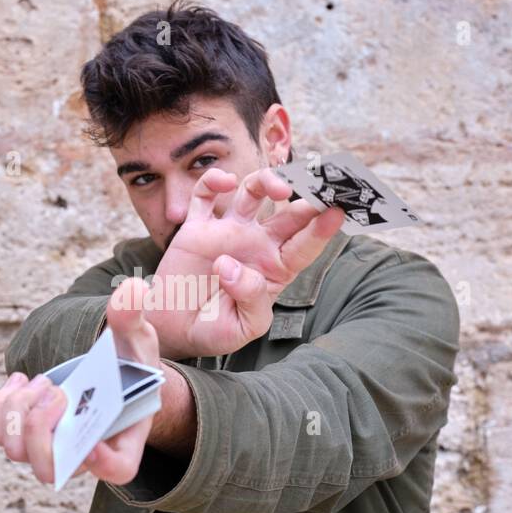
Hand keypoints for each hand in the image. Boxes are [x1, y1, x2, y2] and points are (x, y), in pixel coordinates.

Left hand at [0, 278, 158, 486]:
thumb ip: (132, 317)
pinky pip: (2, 431)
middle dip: (42, 430)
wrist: (107, 372)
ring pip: (18, 451)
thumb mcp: (136, 337)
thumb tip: (131, 291)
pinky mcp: (27, 433)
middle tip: (58, 391)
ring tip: (42, 381)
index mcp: (124, 437)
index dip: (102, 463)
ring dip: (19, 415)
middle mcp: (84, 451)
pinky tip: (21, 379)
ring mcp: (53, 445)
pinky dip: (3, 405)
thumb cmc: (128, 362)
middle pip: (51, 468)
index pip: (118, 469)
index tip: (90, 441)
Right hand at [146, 166, 344, 358]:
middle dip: (304, 198)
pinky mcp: (197, 228)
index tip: (337, 212)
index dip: (321, 230)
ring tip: (276, 186)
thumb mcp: (242, 327)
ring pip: (253, 193)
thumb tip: (230, 265)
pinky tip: (224, 181)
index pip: (303, 246)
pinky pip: (206, 195)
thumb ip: (249, 299)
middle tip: (317, 187)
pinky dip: (214, 181)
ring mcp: (227, 233)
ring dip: (267, 181)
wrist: (175, 331)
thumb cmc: (214, 330)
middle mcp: (255, 245)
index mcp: (273, 270)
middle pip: (286, 214)